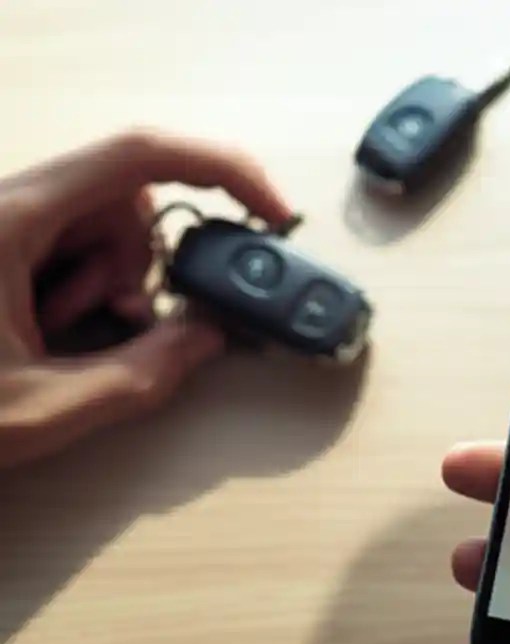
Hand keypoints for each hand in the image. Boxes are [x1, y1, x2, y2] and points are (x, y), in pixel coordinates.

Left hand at [0, 130, 291, 467]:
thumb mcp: (43, 409)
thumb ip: (145, 375)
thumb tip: (210, 337)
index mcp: (9, 218)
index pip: (140, 155)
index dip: (222, 170)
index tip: (271, 211)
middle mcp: (4, 202)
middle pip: (125, 198)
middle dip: (138, 263)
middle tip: (115, 322)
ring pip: (101, 223)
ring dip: (105, 282)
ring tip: (58, 336)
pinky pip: (69, 243)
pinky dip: (80, 287)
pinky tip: (46, 330)